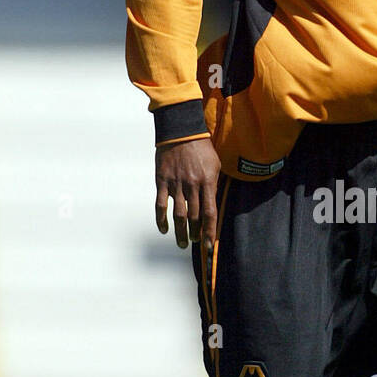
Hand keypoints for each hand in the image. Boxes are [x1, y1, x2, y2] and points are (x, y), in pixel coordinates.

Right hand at [155, 137, 220, 251]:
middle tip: (194, 242)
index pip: (209, 214)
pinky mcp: (162, 181)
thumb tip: (211, 203)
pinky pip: (161, 205)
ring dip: (180, 232)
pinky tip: (164, 229)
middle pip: (194, 217)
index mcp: (207, 182)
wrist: (181, 131)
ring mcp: (176, 184)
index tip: (208, 245)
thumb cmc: (201, 148)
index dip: (209, 232)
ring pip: (179, 215)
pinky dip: (161, 219)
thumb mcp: (215, 165)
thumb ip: (213, 185)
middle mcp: (192, 186)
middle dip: (195, 233)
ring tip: (182, 243)